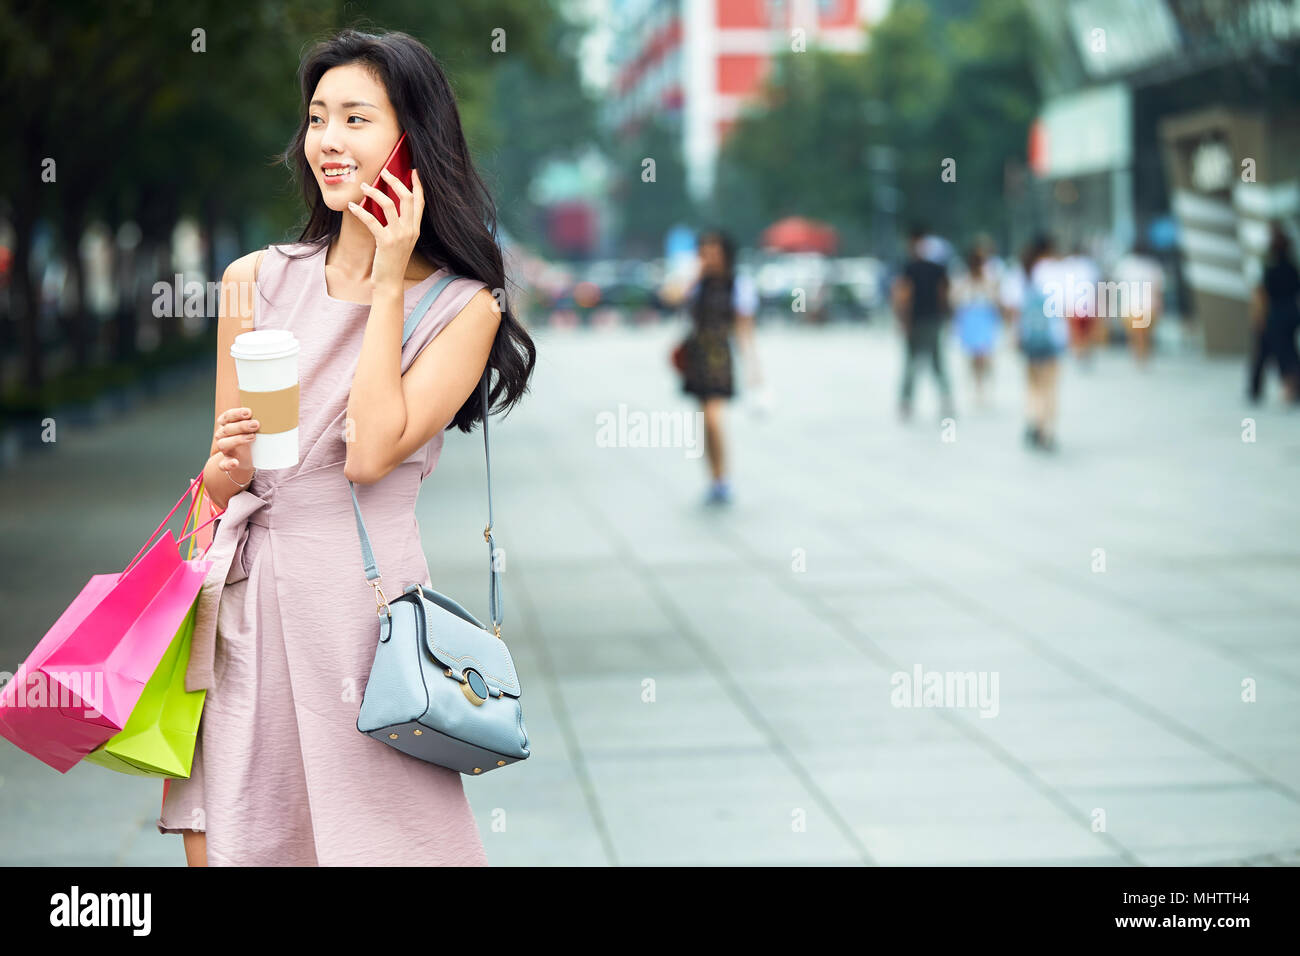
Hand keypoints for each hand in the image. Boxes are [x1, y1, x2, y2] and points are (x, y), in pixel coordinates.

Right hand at [214, 406, 258, 485]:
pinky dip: (228, 464)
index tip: (249, 412)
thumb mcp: (259, 428)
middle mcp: (223, 436)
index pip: (227, 416)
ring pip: (223, 443)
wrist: (252, 458)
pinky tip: (235, 462)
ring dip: (237, 439)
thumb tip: (288, 409)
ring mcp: (225, 449)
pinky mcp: (227, 462)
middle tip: (256, 424)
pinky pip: (223, 464)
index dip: (236, 413)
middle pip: (227, 429)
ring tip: (253, 437)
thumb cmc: (256, 438)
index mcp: (228, 424)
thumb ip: (266, 419)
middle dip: (241, 426)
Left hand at [347, 167, 424, 292]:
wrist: (390, 282)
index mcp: (415, 229)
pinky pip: (372, 220)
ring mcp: (399, 236)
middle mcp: (410, 230)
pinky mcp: (386, 242)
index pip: (420, 202)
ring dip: (375, 192)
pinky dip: (360, 211)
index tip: (413, 171)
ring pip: (389, 204)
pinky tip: (352, 206)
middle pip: (407, 198)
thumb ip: (400, 225)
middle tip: (384, 172)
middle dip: (395, 181)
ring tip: (363, 186)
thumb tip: (389, 204)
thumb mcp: (402, 241)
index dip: (418, 185)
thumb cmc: (392, 261)